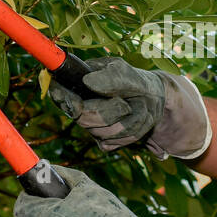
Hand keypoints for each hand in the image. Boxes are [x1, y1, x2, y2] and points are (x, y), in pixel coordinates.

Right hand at [50, 57, 211, 159]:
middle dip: (109, 111)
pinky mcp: (104, 141)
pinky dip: (132, 132)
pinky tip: (136, 120)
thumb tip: (88, 82)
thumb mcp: (129, 73)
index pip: (59, 93)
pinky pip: (114, 142)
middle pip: (83, 118)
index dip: (63, 99)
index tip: (77, 102)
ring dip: (126, 121)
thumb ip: (112, 77)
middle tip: (126, 102)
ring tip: (135, 108)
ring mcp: (92, 126)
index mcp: (80, 83)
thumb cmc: (138, 82)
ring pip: (102, 132)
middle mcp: (80, 106)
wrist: (156, 101)